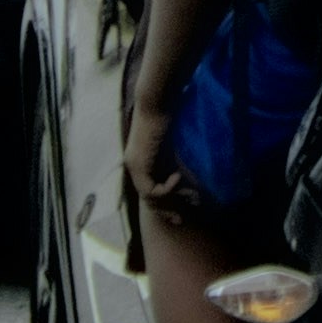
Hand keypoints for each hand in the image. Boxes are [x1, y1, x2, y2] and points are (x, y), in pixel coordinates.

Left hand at [124, 96, 197, 227]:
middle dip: (165, 211)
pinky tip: (178, 177)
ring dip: (169, 201)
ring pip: (149, 197)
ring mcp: (134, 167)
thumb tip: (184, 171)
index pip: (148, 190)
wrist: (156, 103)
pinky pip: (152, 190)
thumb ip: (171, 159)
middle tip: (180, 219)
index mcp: (139, 161)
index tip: (182, 207)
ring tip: (187, 198)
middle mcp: (133, 166)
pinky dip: (167, 188)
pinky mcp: (139, 165)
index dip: (164, 201)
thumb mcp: (169, 144)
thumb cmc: (165, 115)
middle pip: (147, 199)